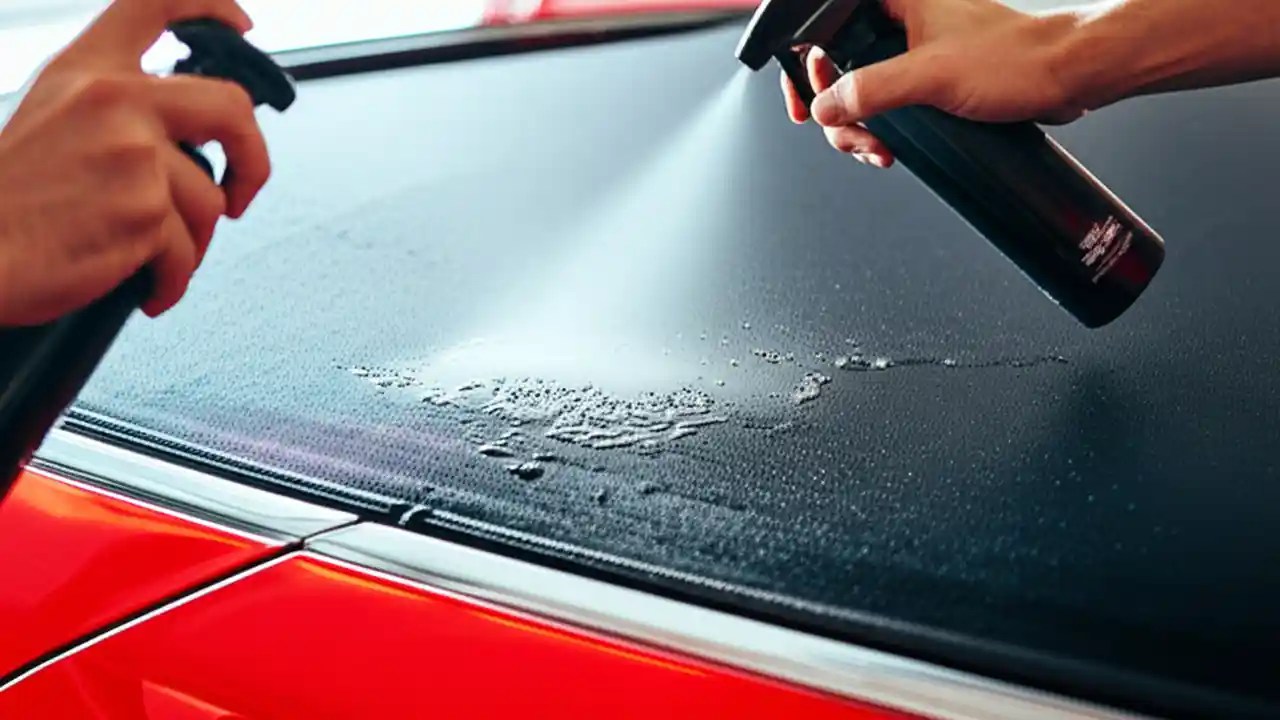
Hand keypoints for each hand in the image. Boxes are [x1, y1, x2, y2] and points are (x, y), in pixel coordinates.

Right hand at [0, 0, 270, 325]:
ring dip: (193, 243)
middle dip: (253, 160)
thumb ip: (115, 112)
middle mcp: (114, 100)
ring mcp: (133, 153)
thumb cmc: (10, 202)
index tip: (239, 26)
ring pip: (209, 201)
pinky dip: (173, 281)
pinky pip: (188, 253)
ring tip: (156, 260)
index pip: (155, 3)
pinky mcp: (144, 211)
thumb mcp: (52, 119)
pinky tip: (149, 288)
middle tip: (239, 194)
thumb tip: (187, 138)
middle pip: (231, 106)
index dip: (210, 5)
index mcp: (88, 69)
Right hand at [781, 0, 1086, 167]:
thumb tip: (826, 106)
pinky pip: (883, 105)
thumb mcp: (930, 75)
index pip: (824, 26)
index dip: (806, 66)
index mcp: (895, 1)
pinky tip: (889, 148)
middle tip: (856, 134)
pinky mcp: (925, 78)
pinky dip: (878, 130)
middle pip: (835, 67)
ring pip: (857, 92)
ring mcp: (910, 51)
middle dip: (837, 111)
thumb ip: (871, 88)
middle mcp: (899, 20)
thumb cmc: (1015, 59)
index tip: (807, 102)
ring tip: (878, 148)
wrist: (1063, 77)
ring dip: (858, 128)